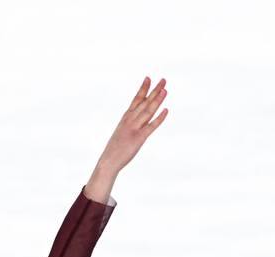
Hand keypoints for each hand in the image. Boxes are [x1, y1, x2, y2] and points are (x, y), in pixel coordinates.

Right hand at [86, 75, 169, 200]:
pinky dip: (159, 118)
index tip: (148, 78)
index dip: (143, 88)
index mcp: (126, 117)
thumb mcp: (122, 132)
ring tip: (165, 90)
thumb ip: (129, 125)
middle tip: (163, 79)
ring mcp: (134, 128)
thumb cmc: (115, 148)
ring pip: (148, 111)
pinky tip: (166, 110)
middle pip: (144, 102)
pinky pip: (151, 126)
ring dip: (157, 100)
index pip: (136, 99)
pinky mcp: (139, 138)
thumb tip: (134, 120)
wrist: (108, 160)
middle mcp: (130, 120)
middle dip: (154, 90)